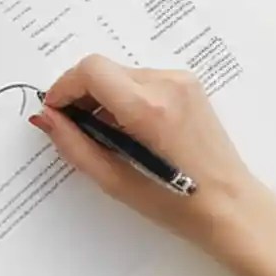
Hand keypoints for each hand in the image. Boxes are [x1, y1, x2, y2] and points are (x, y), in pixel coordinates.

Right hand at [28, 55, 267, 256]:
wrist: (229, 205)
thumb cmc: (175, 202)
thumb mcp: (114, 180)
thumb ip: (74, 144)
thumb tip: (45, 117)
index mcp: (147, 108)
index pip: (91, 70)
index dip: (65, 86)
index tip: (56, 110)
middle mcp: (167, 85)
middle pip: (105, 70)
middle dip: (83, 94)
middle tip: (78, 129)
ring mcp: (183, 82)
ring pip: (124, 74)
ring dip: (106, 97)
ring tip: (110, 136)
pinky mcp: (191, 86)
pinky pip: (145, 80)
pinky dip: (129, 98)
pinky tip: (133, 130)